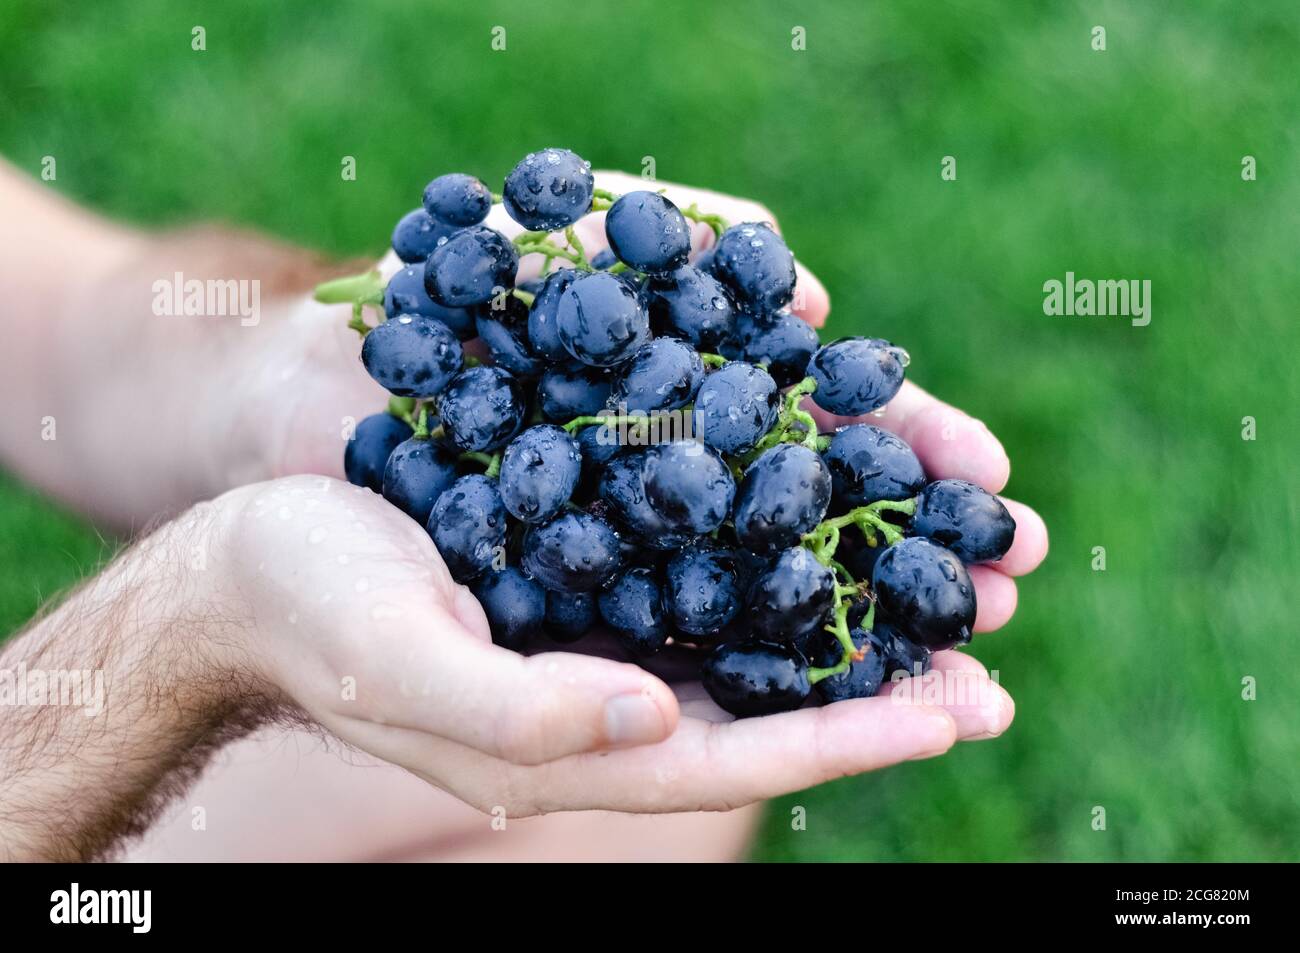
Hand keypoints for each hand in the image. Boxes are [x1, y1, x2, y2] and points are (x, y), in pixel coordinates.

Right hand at [209, 473, 1024, 817]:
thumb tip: (654, 721)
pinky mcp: (584, 542)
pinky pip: (700, 536)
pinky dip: (771, 516)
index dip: (851, 736)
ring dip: (849, 587)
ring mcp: (601, 611)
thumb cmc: (305, 608)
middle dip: (885, 668)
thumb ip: (518, 709)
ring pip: (752, 609)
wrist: (245, 546)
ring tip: (951, 566)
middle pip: (772, 686)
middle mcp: (608, 680)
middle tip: (998, 642)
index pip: (741, 754)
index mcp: (573, 735)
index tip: (958, 708)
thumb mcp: (398, 660)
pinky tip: (824, 485)